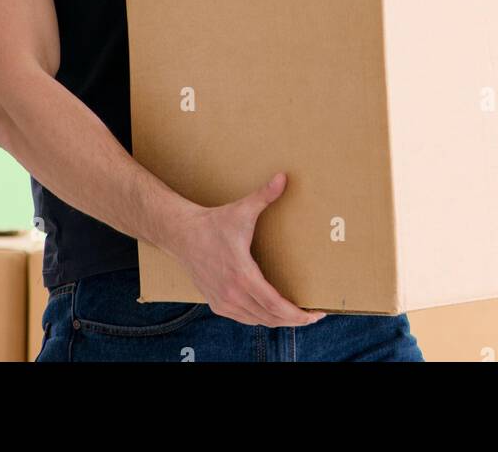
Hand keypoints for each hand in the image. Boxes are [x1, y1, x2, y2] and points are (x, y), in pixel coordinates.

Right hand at [166, 172, 328, 327]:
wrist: (182, 235)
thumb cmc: (214, 223)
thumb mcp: (242, 210)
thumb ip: (265, 195)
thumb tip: (284, 177)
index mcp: (242, 276)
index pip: (275, 305)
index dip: (297, 314)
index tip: (315, 315)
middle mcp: (233, 294)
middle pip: (270, 317)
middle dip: (293, 320)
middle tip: (312, 317)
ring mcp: (223, 302)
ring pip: (257, 321)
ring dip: (278, 321)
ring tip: (296, 315)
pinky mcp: (216, 304)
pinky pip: (244, 318)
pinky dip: (261, 318)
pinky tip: (271, 313)